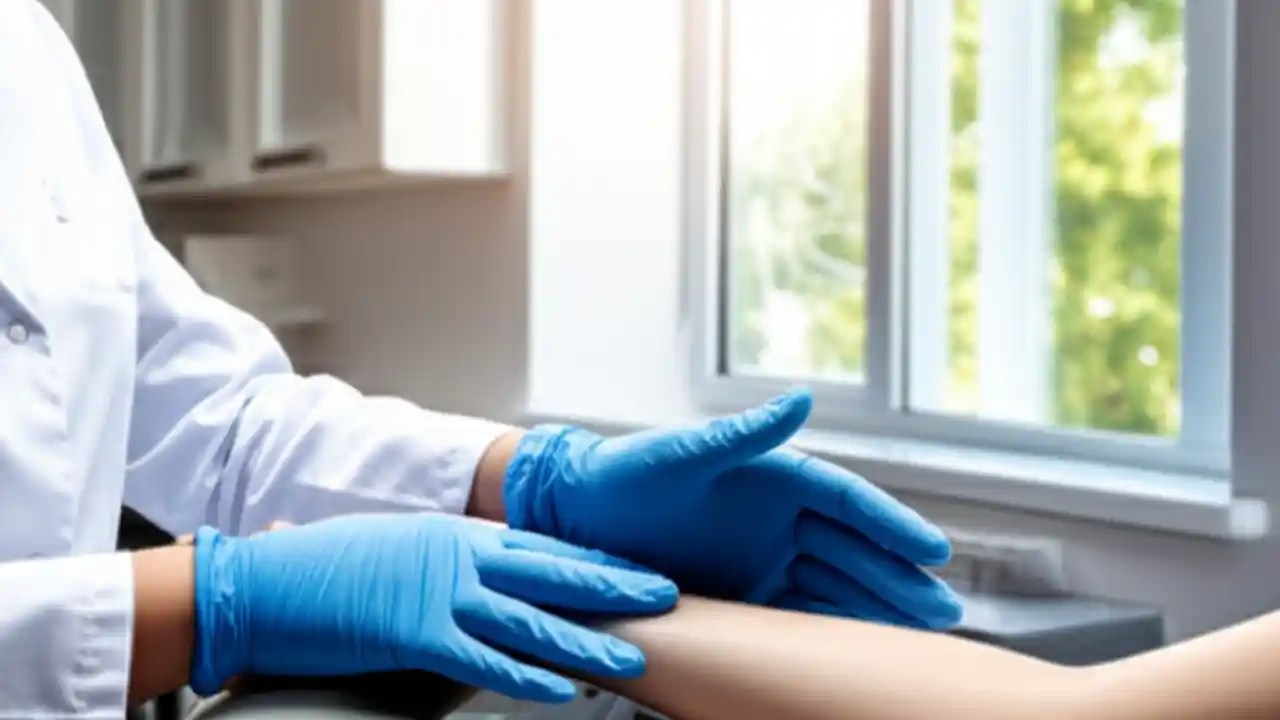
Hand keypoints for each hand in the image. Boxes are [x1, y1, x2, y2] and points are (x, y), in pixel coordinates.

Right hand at [189, 513, 677, 701]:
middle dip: (613, 587)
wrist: (265, 580)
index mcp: (456, 534)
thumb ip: (440, 557)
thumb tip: (469, 565)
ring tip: (633, 653)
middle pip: (553, 573)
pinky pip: (484, 660)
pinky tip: (561, 690)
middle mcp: (459, 556)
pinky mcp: (416, 634)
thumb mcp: (395, 546)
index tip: (632, 568)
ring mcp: (440, 594)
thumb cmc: (324, 565)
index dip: (592, 560)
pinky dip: (527, 677)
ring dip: (587, 639)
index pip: (542, 546)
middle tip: (663, 595)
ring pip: (532, 619)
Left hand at [503, 389, 961, 628]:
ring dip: (878, 607)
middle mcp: (780, 517)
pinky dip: (835, 629)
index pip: (847, 502)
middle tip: (943, 610)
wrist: (577, 517)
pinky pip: (800, 613)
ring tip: (924, 633)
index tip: (932, 550)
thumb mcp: (683, 454)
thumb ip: (744, 433)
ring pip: (836, 584)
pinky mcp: (746, 592)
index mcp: (775, 476)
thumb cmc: (627, 474)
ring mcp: (766, 557)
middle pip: (854, 549)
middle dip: (899, 579)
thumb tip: (802, 396)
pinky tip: (866, 647)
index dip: (891, 524)